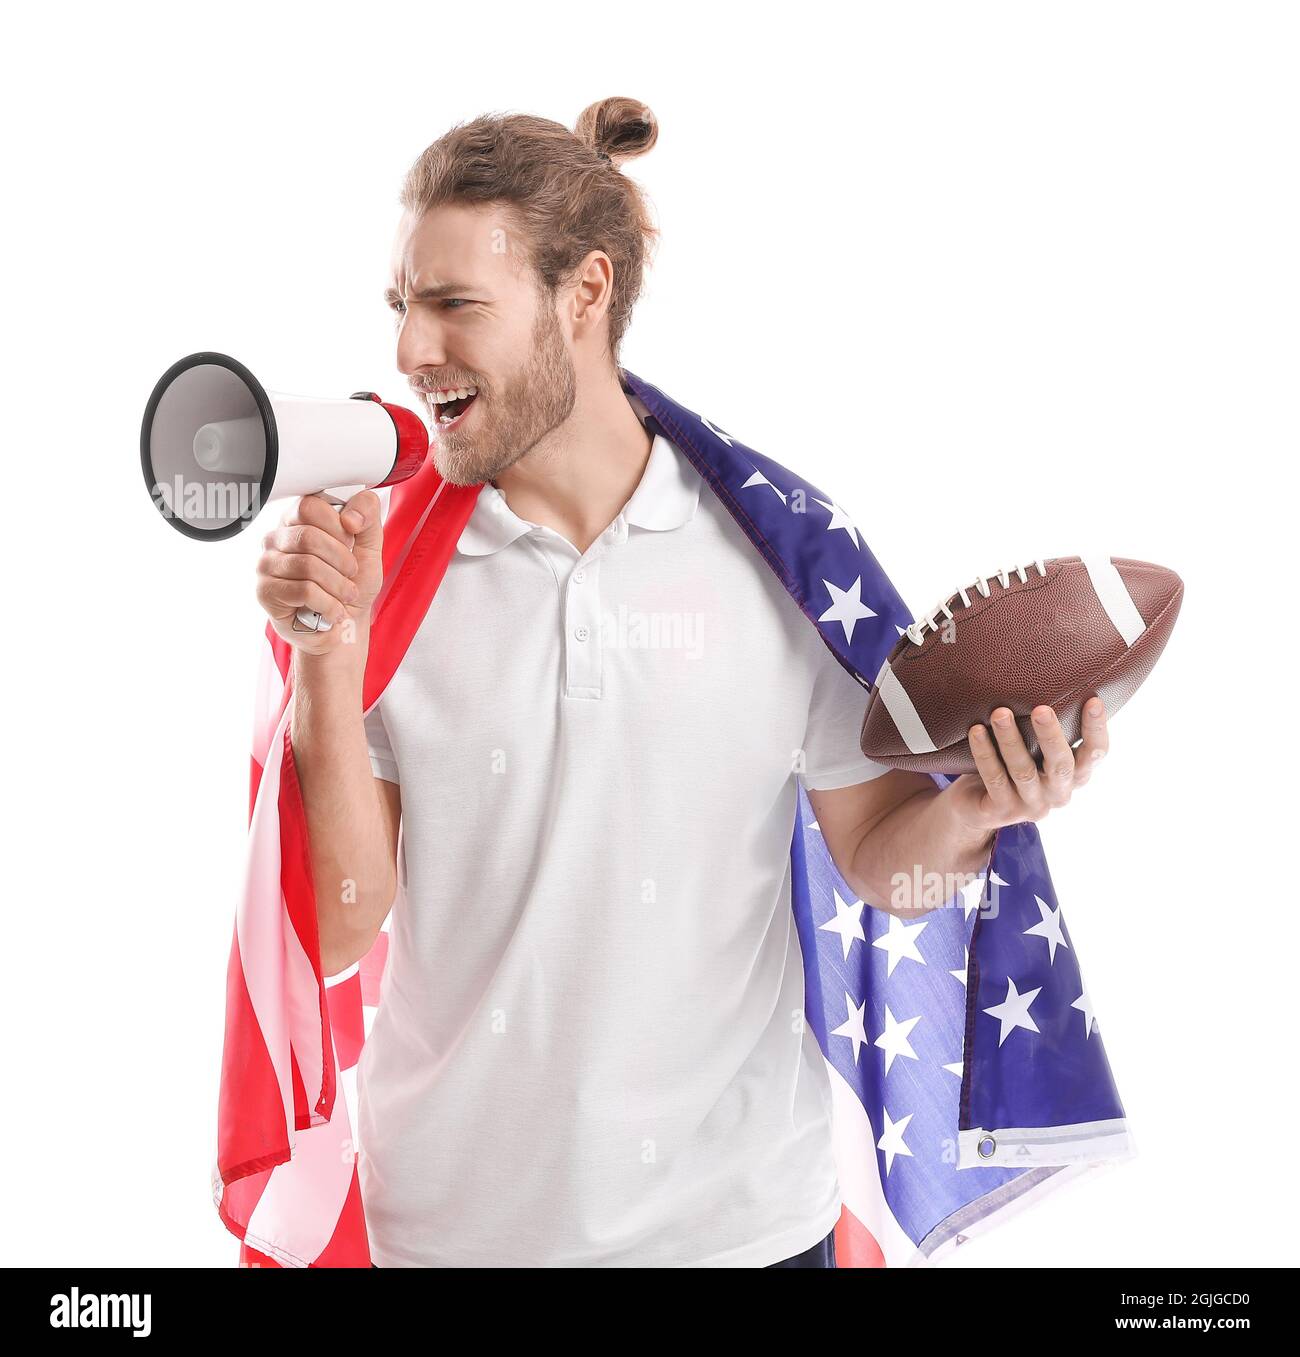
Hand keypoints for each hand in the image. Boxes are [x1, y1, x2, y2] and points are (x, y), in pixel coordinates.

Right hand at [255, 490, 383, 654]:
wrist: (346, 625)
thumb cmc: (353, 584)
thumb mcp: (370, 546)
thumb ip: (368, 516)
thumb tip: (351, 516)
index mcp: (299, 519)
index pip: (310, 506)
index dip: (338, 526)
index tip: (350, 543)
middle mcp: (277, 538)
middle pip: (309, 537)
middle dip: (342, 560)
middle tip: (351, 574)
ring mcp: (267, 564)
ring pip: (308, 566)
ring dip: (339, 586)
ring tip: (345, 596)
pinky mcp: (266, 591)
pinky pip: (303, 591)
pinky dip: (329, 604)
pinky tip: (332, 611)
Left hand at [942, 699, 1109, 835]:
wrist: (975, 806)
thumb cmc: (1012, 764)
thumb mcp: (1035, 748)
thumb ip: (1046, 727)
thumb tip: (1050, 674)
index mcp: (1075, 775)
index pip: (1096, 753)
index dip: (1097, 729)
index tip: (1093, 700)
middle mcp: (1058, 793)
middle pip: (1060, 765)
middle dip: (1051, 735)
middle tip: (1042, 709)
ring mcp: (1031, 806)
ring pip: (1023, 771)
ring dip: (1010, 740)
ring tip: (999, 713)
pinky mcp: (1003, 811)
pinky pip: (994, 779)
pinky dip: (985, 754)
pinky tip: (976, 732)